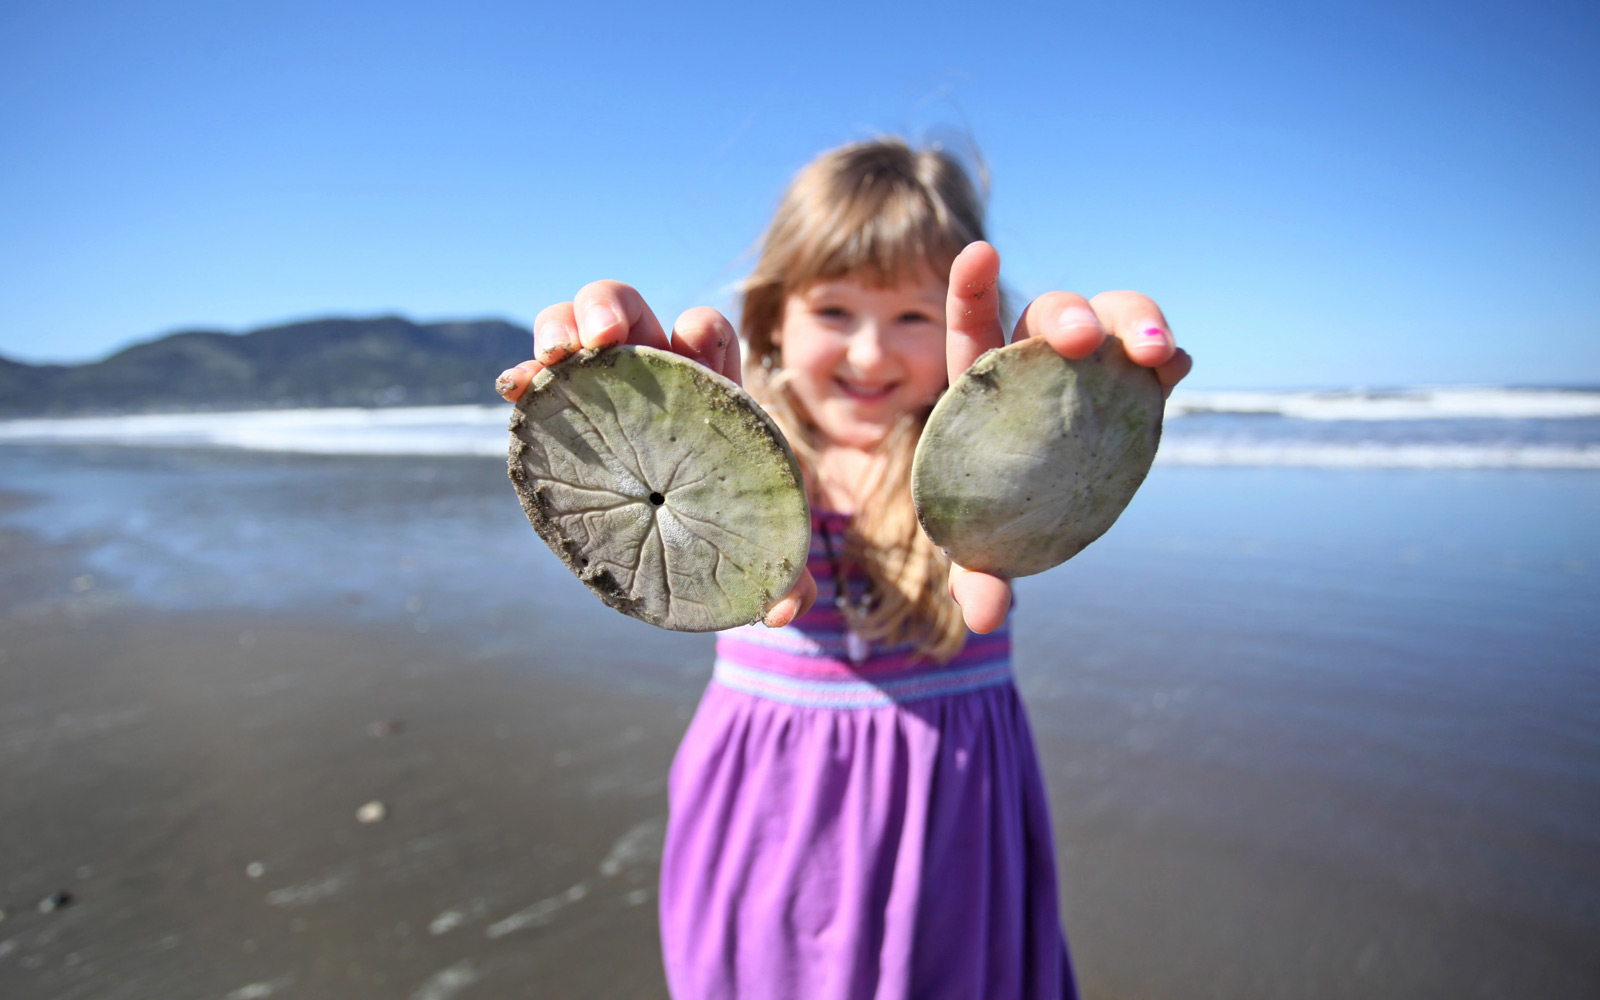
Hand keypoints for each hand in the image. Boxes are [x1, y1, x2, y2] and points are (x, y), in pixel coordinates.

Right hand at [495, 281, 816, 626]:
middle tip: (604, 337)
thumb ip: (787, 576)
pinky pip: (538, 378)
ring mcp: (602, 387)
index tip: (689, 342)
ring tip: (552, 356)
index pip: (706, 332)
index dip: (699, 329)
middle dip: (612, 306)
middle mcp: (653, 374)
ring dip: (559, 324)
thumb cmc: (732, 529)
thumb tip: (785, 614)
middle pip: (630, 310)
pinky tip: (514, 387)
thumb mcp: (765, 550)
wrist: (684, 542)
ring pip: (575, 327)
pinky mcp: (563, 412)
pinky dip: (523, 373)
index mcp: (708, 389)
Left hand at [941, 241, 1192, 632]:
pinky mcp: (1135, 385)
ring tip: (1157, 353)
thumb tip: (987, 618)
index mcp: (981, 382)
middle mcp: (1037, 360)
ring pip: (1114, 319)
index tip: (978, 254)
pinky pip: (1155, 357)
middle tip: (1085, 340)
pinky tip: (1177, 367)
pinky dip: (1168, 355)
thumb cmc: (992, 515)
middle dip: (1070, 313)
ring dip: (1135, 323)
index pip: (970, 323)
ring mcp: (1092, 368)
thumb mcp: (979, 546)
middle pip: (1050, 315)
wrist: (1039, 512)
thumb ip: (975, 573)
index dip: (972, 288)